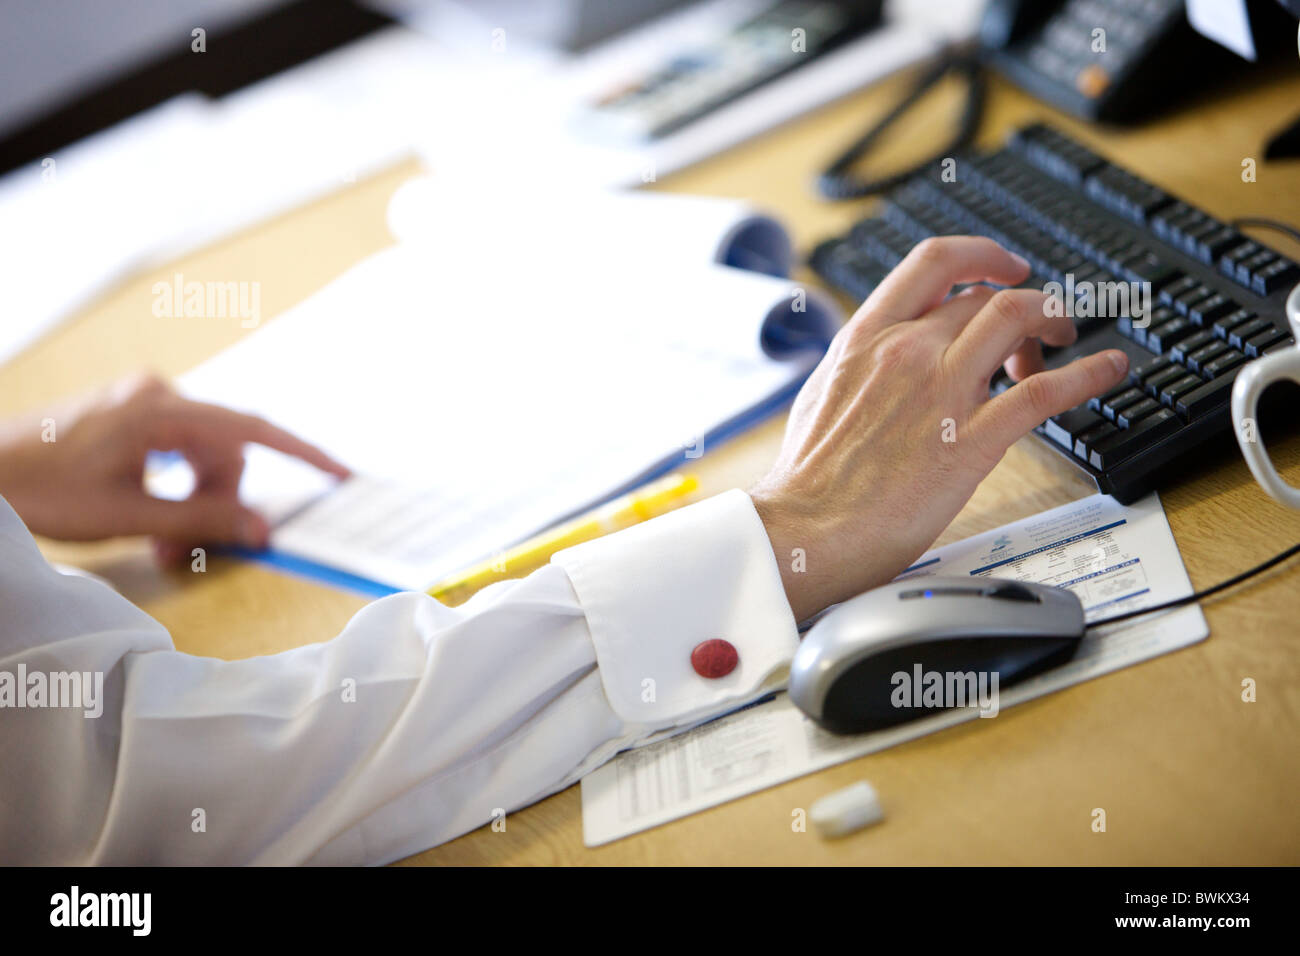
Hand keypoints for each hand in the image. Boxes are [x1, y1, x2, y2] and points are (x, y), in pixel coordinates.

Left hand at [0, 373, 348, 563]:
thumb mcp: (127, 516)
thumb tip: (258, 530)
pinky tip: (155, 515)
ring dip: (196, 499)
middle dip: (220, 502)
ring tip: (164, 542)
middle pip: (225, 451)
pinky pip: (180, 449)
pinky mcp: (130, 415)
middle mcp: (156, 395)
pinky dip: (178, 485)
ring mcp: (142, 402)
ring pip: (204, 454)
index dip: (301, 454)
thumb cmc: (41, 490)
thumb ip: (199, 522)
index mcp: (158, 410)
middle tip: (192, 548)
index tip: (337, 474)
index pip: (250, 430)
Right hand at [750, 236, 1128, 620]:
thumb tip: (877, 355)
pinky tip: (1108, 370)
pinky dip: (1088, 373)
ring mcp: (941, 392)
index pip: (933, 262)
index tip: (1005, 267)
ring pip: (1018, 318)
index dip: (982, 254)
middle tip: (1042, 325)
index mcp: (865, 338)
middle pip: (987, 296)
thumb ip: (859, 364)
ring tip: (1068, 336)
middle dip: (1026, 303)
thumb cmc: (808, 479)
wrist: (805, 530)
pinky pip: (1044, 392)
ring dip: (1054, 317)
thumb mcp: (823, 393)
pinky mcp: (970, 441)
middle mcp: (907, 352)